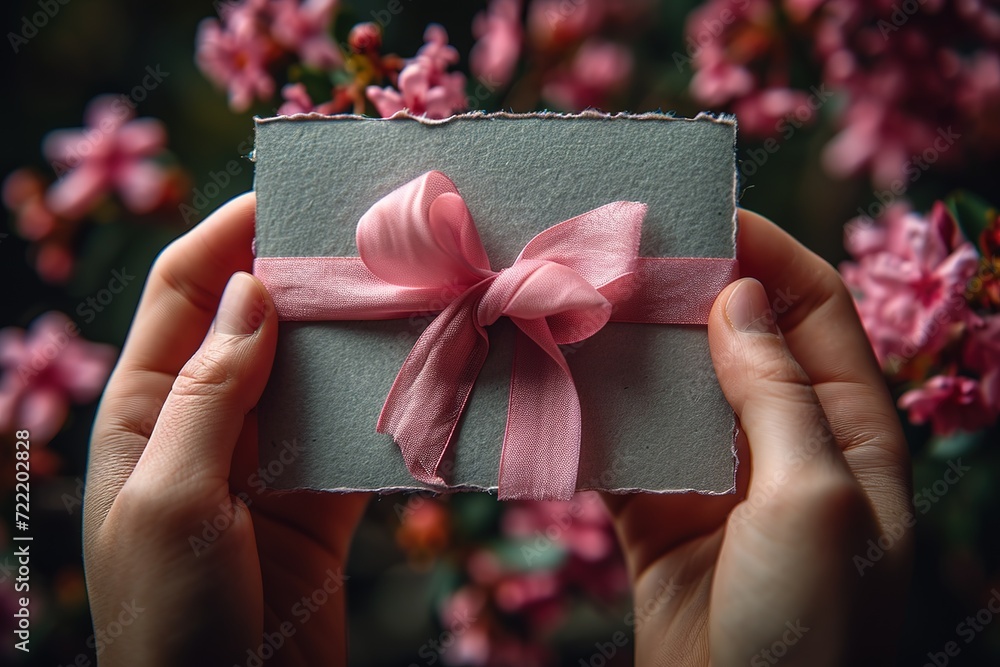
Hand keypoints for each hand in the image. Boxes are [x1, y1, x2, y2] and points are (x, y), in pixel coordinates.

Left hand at [83, 193, 369, 666]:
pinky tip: (426, 376)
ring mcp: (266, 459)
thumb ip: (209, 392)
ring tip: (410, 293)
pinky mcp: (318, 496)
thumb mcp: (172, 499)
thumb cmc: (172, 615)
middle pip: (258, 323)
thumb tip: (253, 292)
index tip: (286, 194)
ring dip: (354, 336)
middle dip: (306, 277)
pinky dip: (385, 404)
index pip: (186, 295)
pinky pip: (353, 433)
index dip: (228, 236)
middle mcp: (206, 422)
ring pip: (313, 373)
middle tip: (371, 239)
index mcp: (145, 411)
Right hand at [603, 210, 912, 664]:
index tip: (703, 211)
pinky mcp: (660, 517)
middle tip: (619, 250)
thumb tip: (739, 298)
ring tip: (576, 300)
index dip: (766, 250)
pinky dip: (595, 415)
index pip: (815, 308)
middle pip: (735, 338)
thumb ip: (778, 394)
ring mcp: (719, 480)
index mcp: (849, 431)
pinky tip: (557, 381)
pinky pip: (627, 448)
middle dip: (684, 290)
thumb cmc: (808, 628)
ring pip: (675, 388)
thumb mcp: (814, 500)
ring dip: (631, 348)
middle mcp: (785, 444)